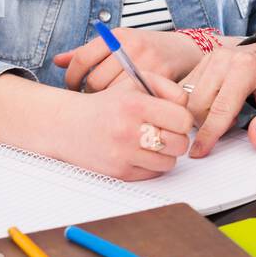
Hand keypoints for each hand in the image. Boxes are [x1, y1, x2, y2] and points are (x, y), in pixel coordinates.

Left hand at [53, 28, 207, 92]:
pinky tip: (124, 106)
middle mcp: (131, 46)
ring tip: (106, 104)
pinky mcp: (160, 78)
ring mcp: (146, 63)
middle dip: (88, 93)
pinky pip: (132, 99)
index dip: (71, 77)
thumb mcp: (119, 43)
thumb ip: (88, 52)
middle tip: (89, 99)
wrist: (184, 52)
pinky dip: (125, 105)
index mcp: (117, 36)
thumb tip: (57, 61)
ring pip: (111, 93)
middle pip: (95, 80)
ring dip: (105, 102)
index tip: (72, 86)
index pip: (82, 59)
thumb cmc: (147, 50)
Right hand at [57, 69, 194, 180]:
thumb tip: (188, 106)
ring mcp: (122, 155)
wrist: (67, 125)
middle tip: (167, 131)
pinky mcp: (119, 172)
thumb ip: (168, 88)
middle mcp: (127, 131)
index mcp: (135, 105)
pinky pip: (153, 173)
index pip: (183, 120)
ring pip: (169, 162)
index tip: (175, 117)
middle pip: (180, 144)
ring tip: (153, 141)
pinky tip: (141, 151)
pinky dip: (152, 164)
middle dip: (177, 137)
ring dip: (166, 152)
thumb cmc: (108, 103)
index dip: (183, 118)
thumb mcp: (136, 82)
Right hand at [184, 41, 255, 155]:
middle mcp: (223, 59)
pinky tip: (216, 106)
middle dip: (206, 124)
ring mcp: (211, 58)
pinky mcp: (205, 62)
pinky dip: (196, 103)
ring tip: (227, 115)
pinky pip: (188, 89)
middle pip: (198, 104)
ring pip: (189, 97)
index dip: (209, 135)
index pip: (220, 108)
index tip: (199, 152)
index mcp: (245, 67)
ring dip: (200, 114)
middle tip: (232, 126)